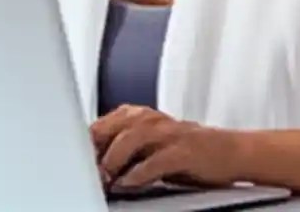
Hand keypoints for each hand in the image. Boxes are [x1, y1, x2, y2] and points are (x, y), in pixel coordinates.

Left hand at [90, 105, 247, 188]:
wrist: (230, 151)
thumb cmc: (184, 151)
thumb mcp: (148, 145)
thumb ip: (119, 148)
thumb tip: (88, 163)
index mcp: (136, 116)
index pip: (99, 126)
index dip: (82, 145)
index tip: (69, 162)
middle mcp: (149, 119)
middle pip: (110, 130)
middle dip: (93, 152)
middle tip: (80, 172)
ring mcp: (167, 133)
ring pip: (129, 140)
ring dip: (112, 161)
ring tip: (103, 178)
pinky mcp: (184, 150)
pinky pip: (156, 160)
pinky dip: (138, 173)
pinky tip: (127, 183)